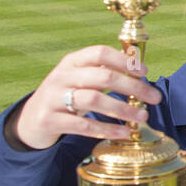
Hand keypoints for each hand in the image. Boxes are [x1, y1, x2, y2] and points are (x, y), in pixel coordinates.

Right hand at [13, 45, 160, 149]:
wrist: (30, 120)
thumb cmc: (65, 97)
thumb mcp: (80, 80)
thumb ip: (103, 73)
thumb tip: (137, 68)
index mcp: (71, 62)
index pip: (99, 53)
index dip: (124, 61)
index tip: (145, 72)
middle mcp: (61, 77)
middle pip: (102, 77)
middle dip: (133, 87)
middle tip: (154, 98)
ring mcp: (53, 98)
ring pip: (93, 100)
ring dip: (122, 109)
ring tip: (142, 117)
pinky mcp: (49, 119)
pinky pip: (82, 125)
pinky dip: (106, 129)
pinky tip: (124, 133)